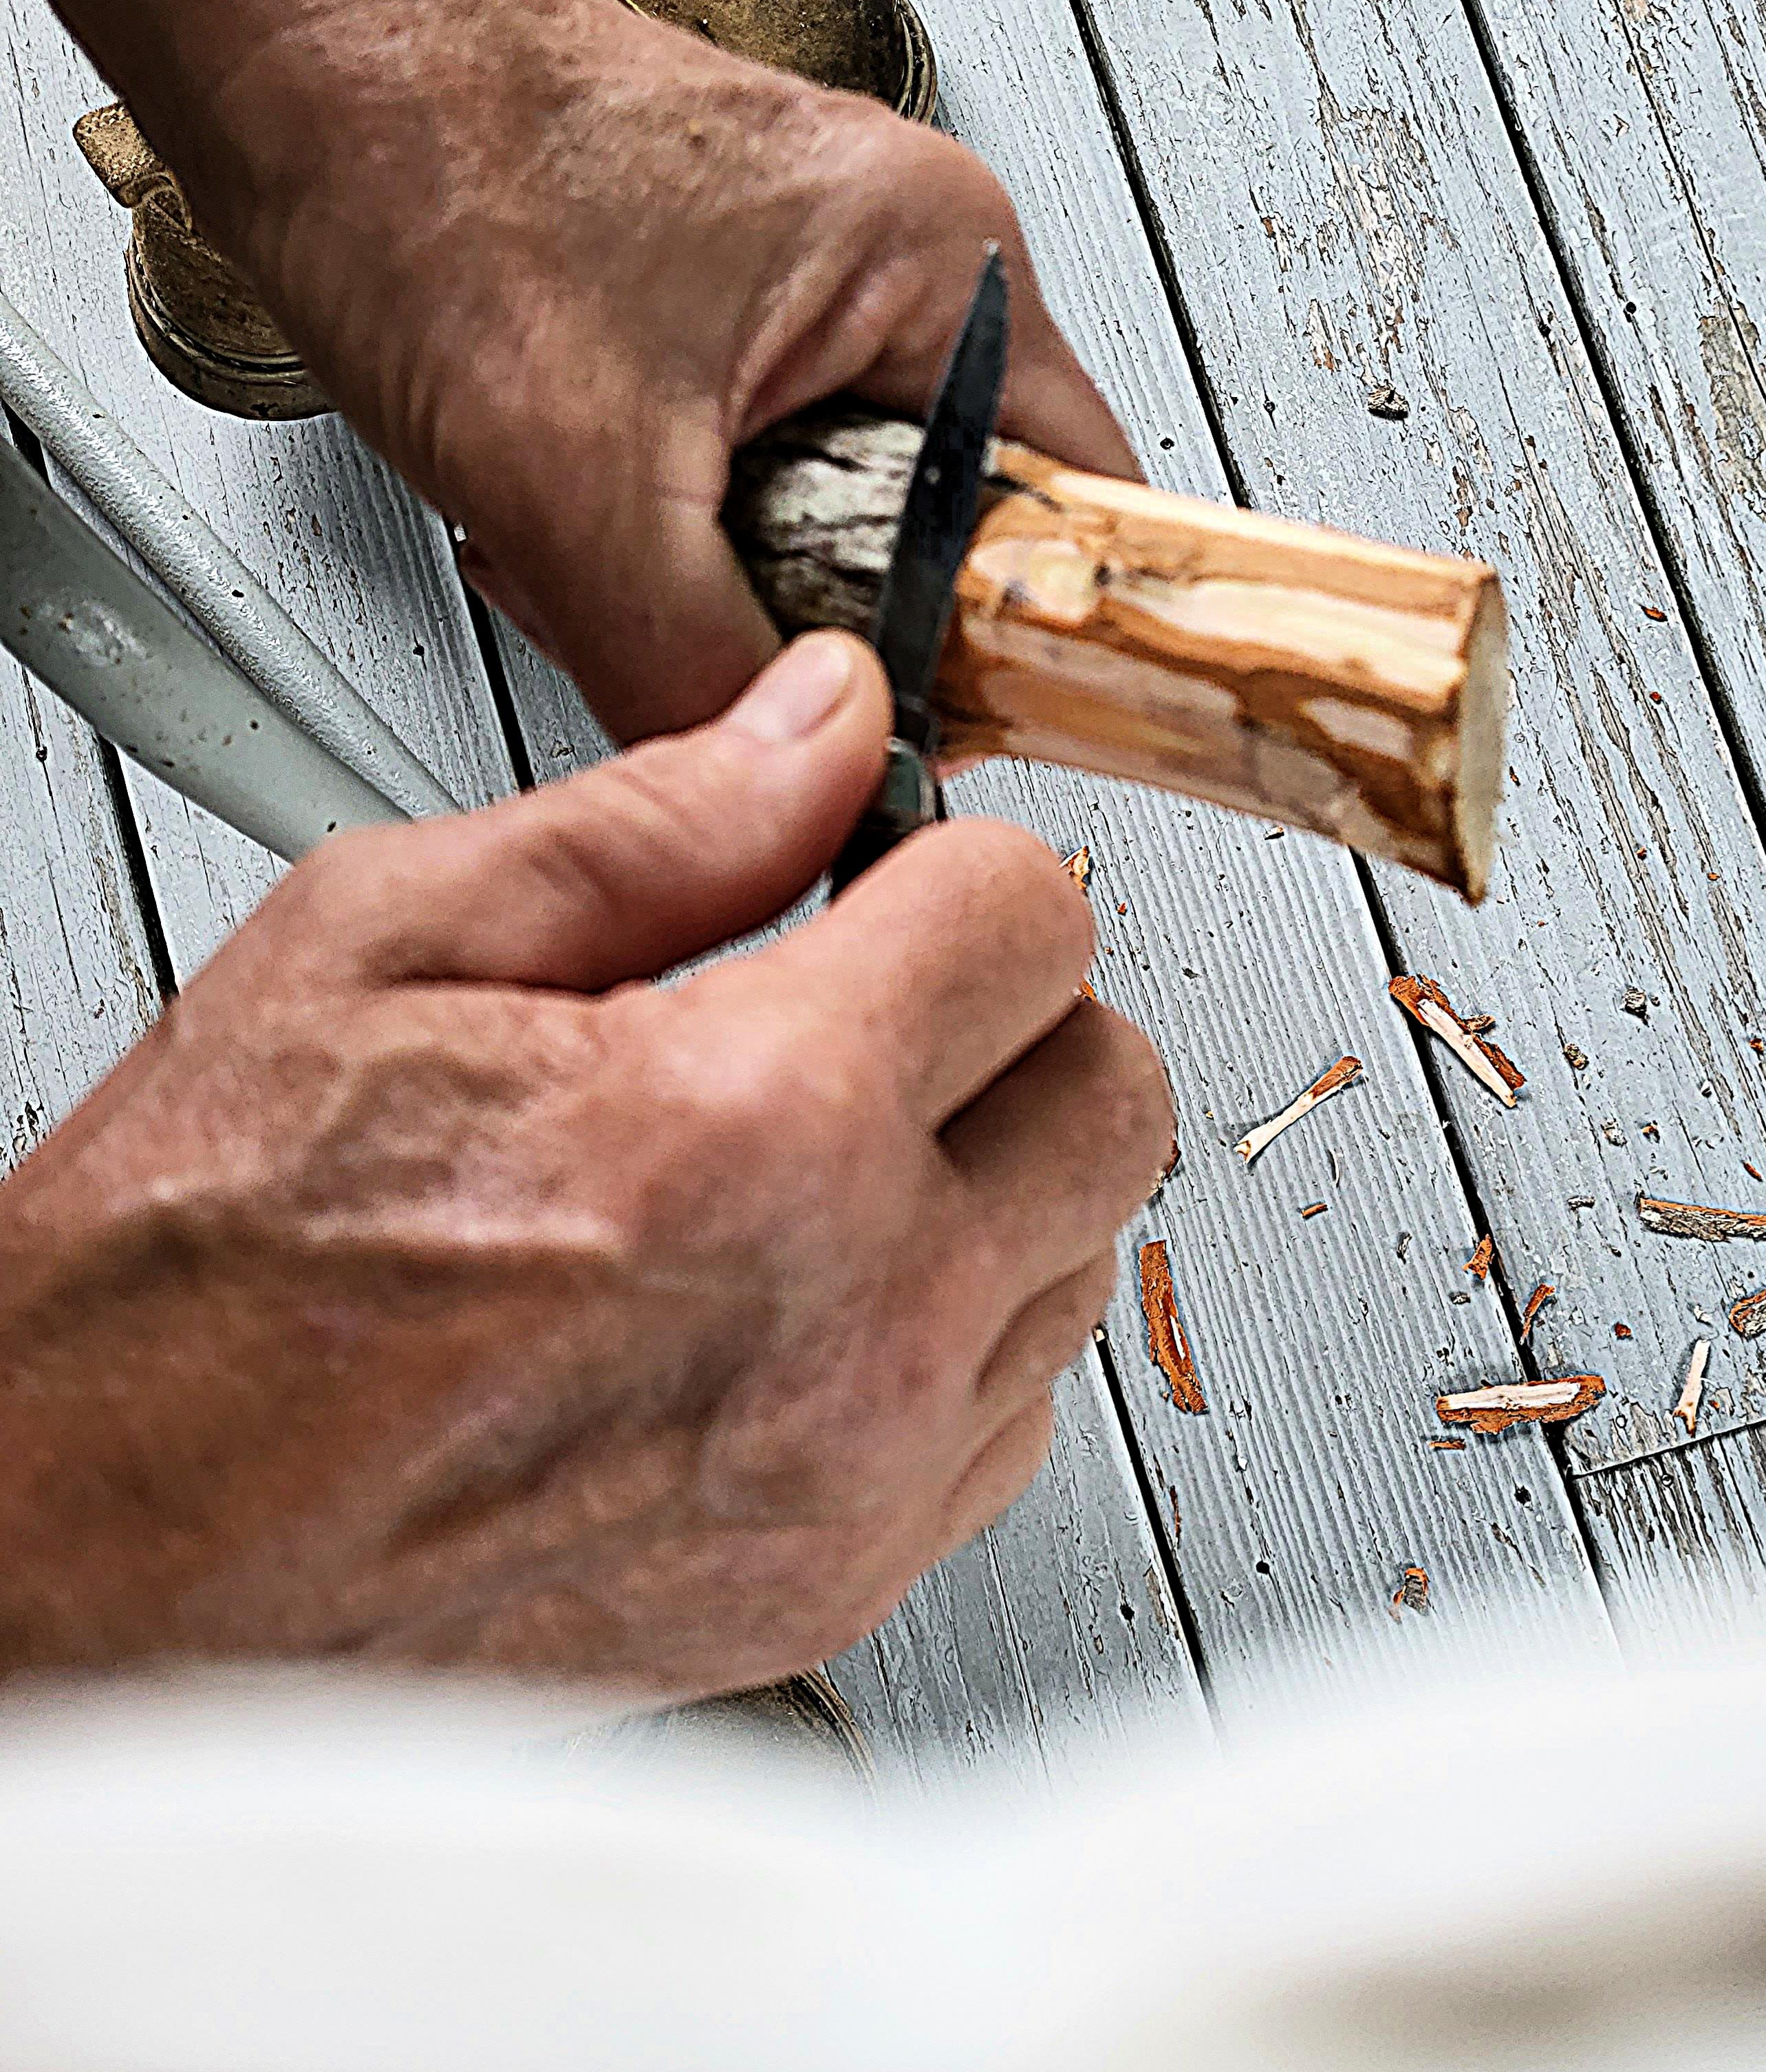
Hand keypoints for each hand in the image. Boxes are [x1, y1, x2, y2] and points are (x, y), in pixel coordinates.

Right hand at [0, 634, 1170, 1694]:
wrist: (97, 1556)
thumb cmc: (195, 1277)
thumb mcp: (383, 942)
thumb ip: (656, 821)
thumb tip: (820, 724)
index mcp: (750, 1128)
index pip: (1033, 916)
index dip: (952, 863)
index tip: (882, 882)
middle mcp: (848, 1328)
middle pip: (1113, 1092)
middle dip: (1015, 1011)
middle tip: (879, 1000)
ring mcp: (855, 1485)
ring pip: (1085, 1256)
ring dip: (990, 1175)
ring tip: (815, 1153)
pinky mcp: (830, 1592)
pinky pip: (1010, 1418)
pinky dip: (949, 1331)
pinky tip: (807, 1290)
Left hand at [193, 0, 1134, 740]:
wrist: (297, 52)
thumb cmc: (431, 154)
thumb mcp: (583, 480)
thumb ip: (704, 671)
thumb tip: (798, 798)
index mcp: (942, 266)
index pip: (1084, 518)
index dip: (1027, 655)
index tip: (945, 734)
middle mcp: (899, 274)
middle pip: (946, 551)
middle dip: (812, 627)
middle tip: (700, 623)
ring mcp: (810, 299)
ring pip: (825, 540)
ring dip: (710, 591)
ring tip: (598, 544)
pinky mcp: (720, 331)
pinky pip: (740, 501)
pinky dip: (657, 546)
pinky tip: (572, 519)